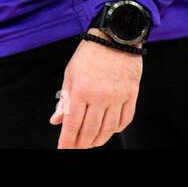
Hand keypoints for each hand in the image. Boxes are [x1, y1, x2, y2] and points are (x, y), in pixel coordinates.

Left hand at [49, 33, 141, 148]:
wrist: (115, 36)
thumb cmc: (89, 54)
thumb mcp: (70, 74)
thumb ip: (64, 99)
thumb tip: (56, 121)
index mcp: (81, 90)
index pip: (72, 124)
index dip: (67, 141)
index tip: (63, 150)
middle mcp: (100, 96)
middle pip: (90, 130)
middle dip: (81, 144)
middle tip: (76, 148)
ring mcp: (117, 96)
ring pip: (108, 129)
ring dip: (98, 140)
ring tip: (91, 143)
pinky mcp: (132, 94)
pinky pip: (125, 120)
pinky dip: (116, 130)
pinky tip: (109, 131)